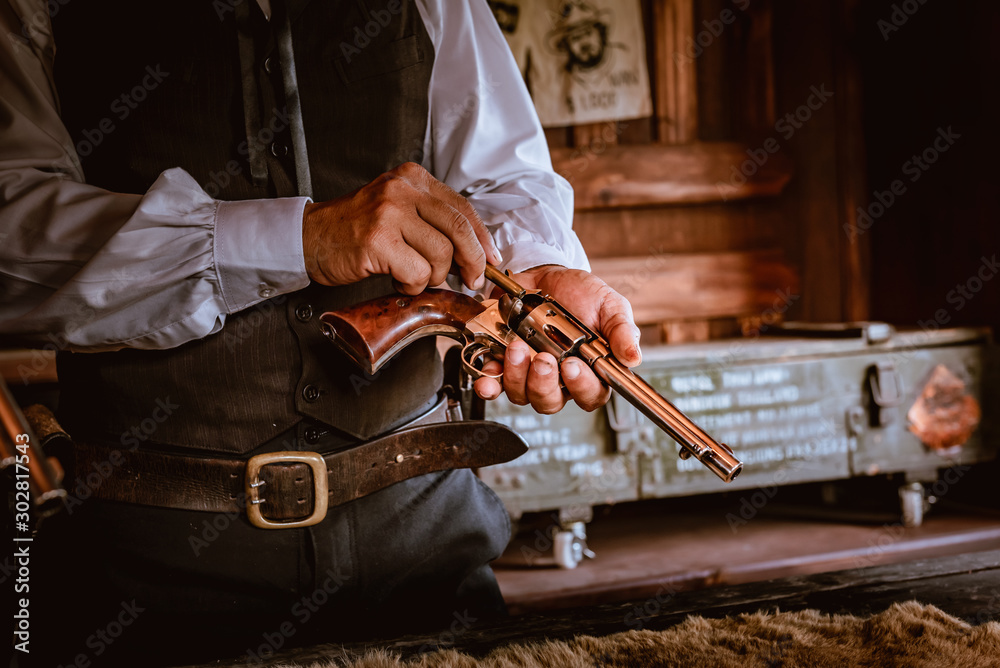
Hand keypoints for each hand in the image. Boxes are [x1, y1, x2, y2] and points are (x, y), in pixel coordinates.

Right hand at [302, 162, 501, 293]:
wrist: (310, 238)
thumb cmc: (356, 230)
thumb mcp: (398, 211)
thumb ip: (433, 223)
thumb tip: (476, 254)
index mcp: (413, 179)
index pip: (463, 208)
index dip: (483, 239)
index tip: (491, 260)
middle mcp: (402, 190)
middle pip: (459, 229)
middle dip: (473, 261)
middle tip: (471, 280)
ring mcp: (389, 213)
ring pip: (440, 255)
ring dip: (432, 277)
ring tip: (411, 275)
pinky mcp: (377, 241)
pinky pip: (416, 273)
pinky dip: (412, 286)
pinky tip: (396, 280)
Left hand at [473, 266, 640, 413]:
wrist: (545, 275)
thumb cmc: (580, 294)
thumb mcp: (608, 305)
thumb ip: (621, 330)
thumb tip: (633, 358)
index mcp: (589, 371)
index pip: (590, 395)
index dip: (581, 387)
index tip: (573, 366)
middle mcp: (558, 379)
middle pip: (550, 401)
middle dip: (543, 383)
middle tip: (543, 357)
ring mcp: (528, 374)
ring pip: (521, 394)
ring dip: (516, 375)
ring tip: (516, 346)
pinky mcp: (504, 364)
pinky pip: (493, 384)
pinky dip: (488, 382)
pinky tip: (486, 375)